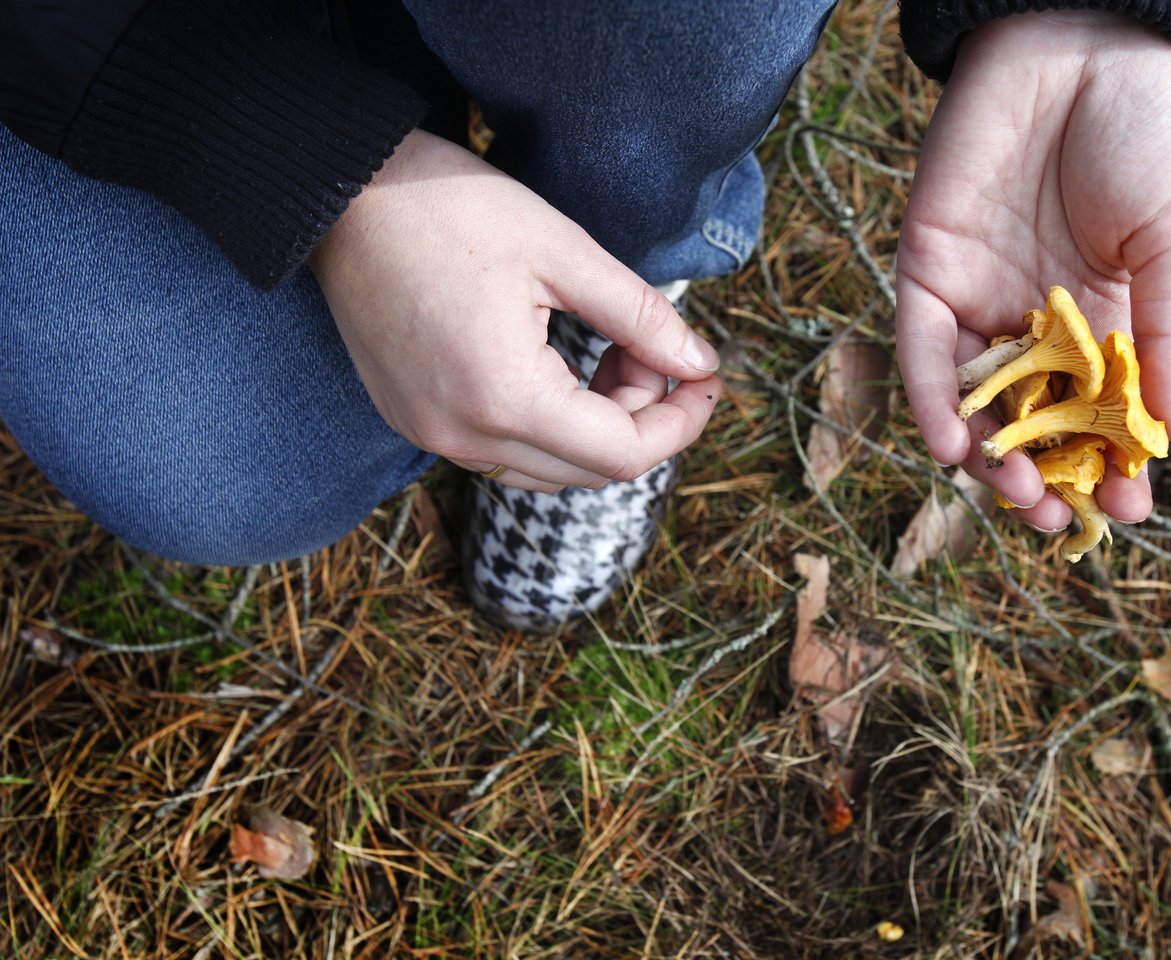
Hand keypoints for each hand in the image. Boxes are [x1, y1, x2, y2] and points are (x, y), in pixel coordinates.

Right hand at [310, 130, 722, 491]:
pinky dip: (550, 425)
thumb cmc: (452, 207)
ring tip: (610, 349)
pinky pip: (504, 452)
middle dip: (643, 417)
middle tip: (653, 345)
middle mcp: (461, 436)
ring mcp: (430, 435)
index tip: (709, 377)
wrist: (342, 190)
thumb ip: (641, 318)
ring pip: (548, 469)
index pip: (623, 455)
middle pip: (589, 470)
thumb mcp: (564, 251)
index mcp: (503, 397)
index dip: (682, 422)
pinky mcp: (413, 420)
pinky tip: (562, 367)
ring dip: (597, 426)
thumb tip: (700, 363)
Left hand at [895, 11, 1170, 529]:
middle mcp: (1035, 327)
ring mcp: (979, 304)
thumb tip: (1169, 432)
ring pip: (973, 405)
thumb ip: (1166, 335)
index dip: (1110, 467)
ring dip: (988, 460)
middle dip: (1043, 478)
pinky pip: (922, 355)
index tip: (1129, 511)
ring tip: (1017, 493)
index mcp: (1102, 325)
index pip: (1099, 417)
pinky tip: (954, 445)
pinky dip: (933, 403)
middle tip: (1058, 516)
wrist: (1078, 46)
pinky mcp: (927, 275)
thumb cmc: (1141, 136)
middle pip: (1030, 426)